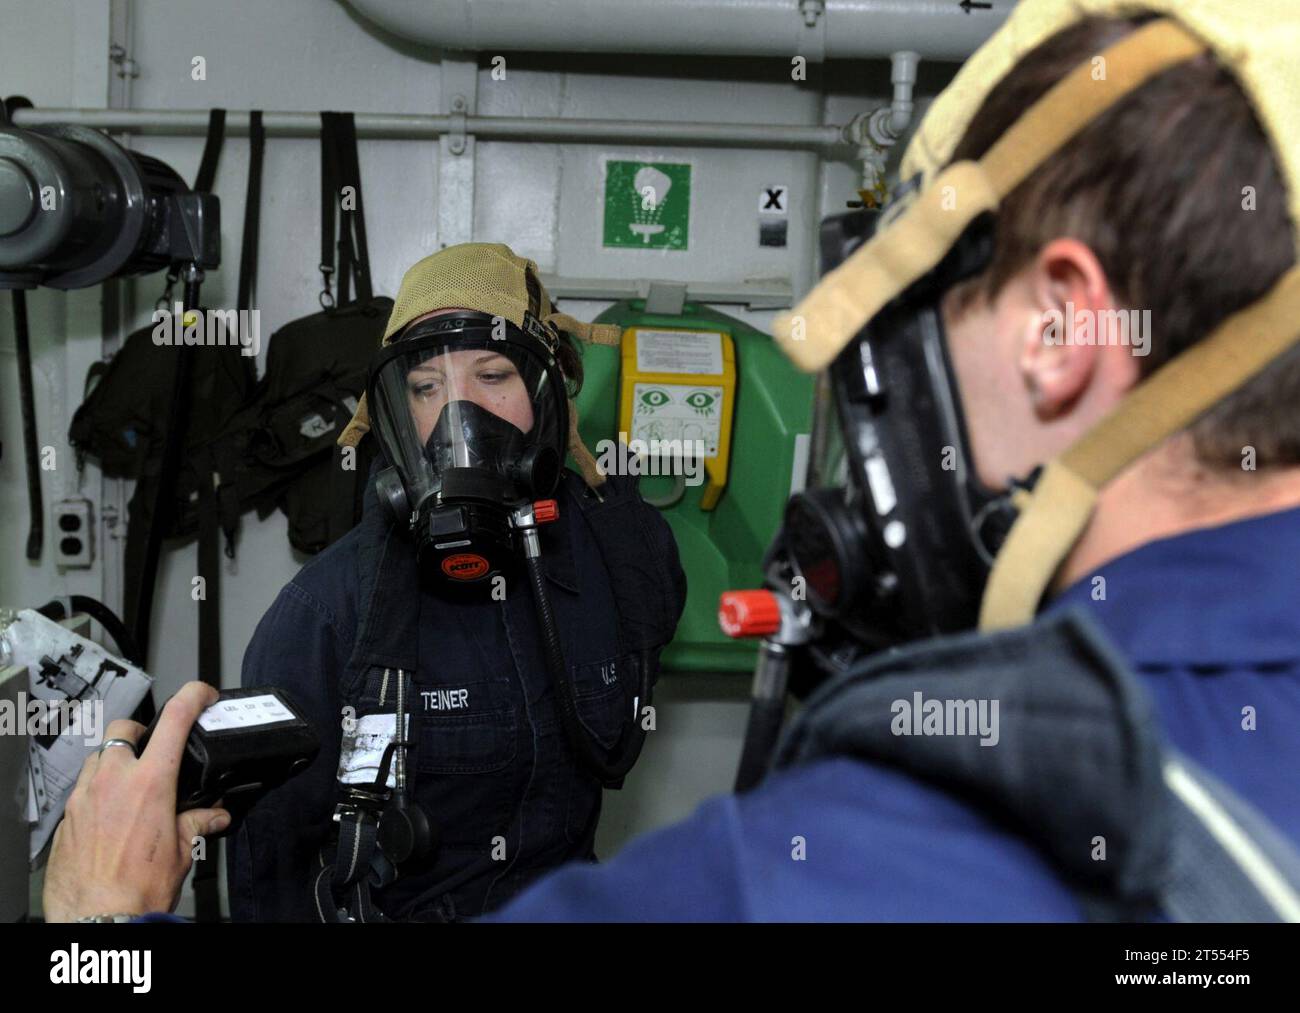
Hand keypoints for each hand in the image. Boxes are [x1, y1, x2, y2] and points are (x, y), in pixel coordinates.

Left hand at [43, 681, 230, 921]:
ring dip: (114, 763)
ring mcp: (83, 797)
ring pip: (96, 760)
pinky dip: (97, 794)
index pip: (175, 718)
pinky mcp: (66, 818)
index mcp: (151, 782)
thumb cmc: (138, 888)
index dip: (194, 696)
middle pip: (122, 730)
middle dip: (140, 732)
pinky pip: (80, 792)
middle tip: (155, 747)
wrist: (99, 919)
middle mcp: (112, 781)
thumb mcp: (182, 850)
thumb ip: (197, 822)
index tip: (203, 695)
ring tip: (131, 785)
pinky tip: (111, 817)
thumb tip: (213, 815)